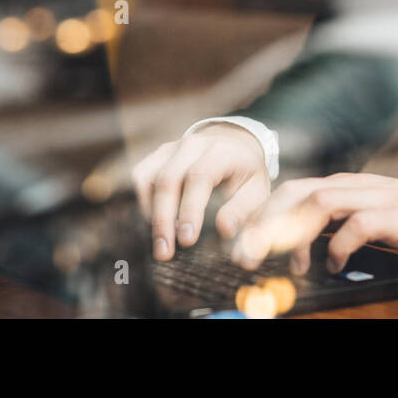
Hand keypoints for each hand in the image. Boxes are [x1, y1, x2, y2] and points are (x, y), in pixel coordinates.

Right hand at [131, 124, 268, 260]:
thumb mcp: (256, 190)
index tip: (187, 240)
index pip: (200, 176)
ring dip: (151, 214)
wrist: (233, 143)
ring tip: (160, 244)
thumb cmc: (245, 174)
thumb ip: (243, 211)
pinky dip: (143, 201)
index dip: (191, 209)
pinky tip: (154, 222)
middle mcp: (193, 145)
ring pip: (149, 178)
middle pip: (169, 179)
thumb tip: (225, 230)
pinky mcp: (158, 154)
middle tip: (165, 253)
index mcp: (221, 151)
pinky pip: (141, 176)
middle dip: (164, 219)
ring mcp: (172, 147)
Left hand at [230, 172, 397, 273]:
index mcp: (341, 186)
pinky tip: (335, 265)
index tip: (243, 241)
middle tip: (246, 253)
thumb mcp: (363, 216)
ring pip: (317, 202)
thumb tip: (298, 243)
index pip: (289, 190)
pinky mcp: (391, 215)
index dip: (261, 214)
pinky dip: (339, 246)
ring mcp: (370, 197)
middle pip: (294, 192)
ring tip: (287, 262)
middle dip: (264, 221)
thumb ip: (333, 222)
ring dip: (294, 232)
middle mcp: (351, 186)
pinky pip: (356, 225)